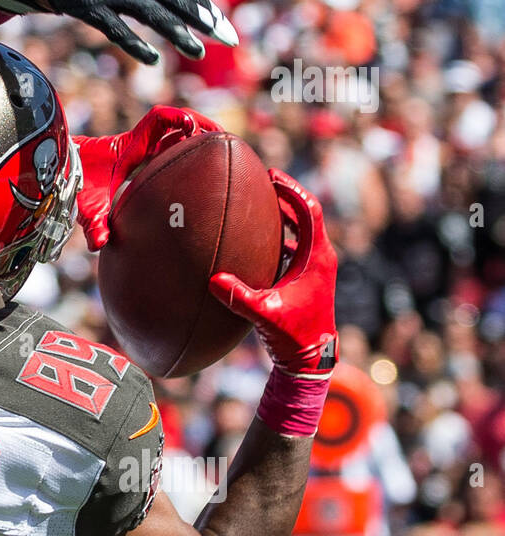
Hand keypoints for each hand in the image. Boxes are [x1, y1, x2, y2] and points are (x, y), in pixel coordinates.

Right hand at [19, 0, 239, 64]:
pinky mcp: (92, 8)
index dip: (208, 10)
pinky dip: (134, 44)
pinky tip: (152, 60)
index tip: (228, 29)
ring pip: (152, 15)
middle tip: (229, 40)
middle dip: (204, 21)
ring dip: (177, 34)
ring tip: (197, 53)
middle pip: (176, 1)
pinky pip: (117, 29)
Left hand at [75, 105, 221, 249]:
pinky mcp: (136, 157)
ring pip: (171, 133)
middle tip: (218, 137)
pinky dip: (179, 150)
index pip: (158, 120)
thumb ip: (94, 224)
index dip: (179, 118)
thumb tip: (99, 245)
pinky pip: (163, 146)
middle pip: (173, 121)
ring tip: (214, 148)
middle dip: (197, 124)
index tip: (194, 129)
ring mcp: (137, 148)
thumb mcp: (86, 206)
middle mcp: (136, 143)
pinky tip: (192, 168)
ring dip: (191, 135)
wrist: (56, 171)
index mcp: (129, 146)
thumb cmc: (73, 183)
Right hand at [208, 170, 338, 375]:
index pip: (309, 211)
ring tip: (261, 202)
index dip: (292, 190)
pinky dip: (283, 234)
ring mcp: (316, 267)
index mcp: (317, 258)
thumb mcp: (264, 315)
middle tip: (264, 180)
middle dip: (286, 196)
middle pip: (307, 214)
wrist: (311, 359)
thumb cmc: (293, 336)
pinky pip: (298, 245)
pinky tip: (260, 237)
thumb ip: (239, 297)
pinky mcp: (309, 276)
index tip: (272, 177)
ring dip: (285, 214)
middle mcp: (321, 258)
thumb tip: (213, 280)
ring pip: (304, 229)